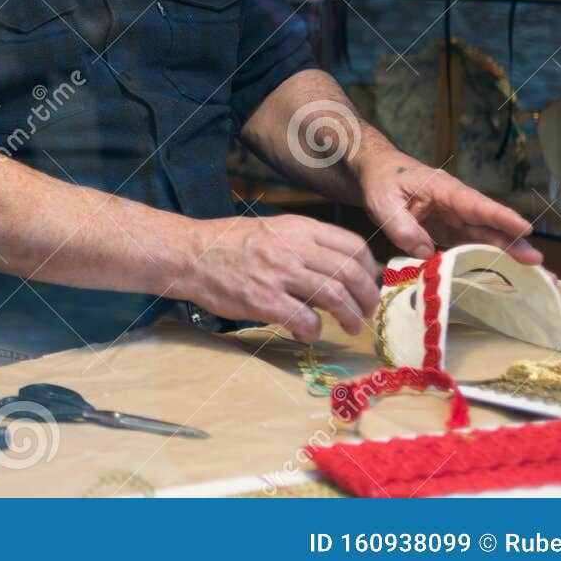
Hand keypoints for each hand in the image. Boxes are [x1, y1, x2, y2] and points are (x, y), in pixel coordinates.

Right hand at [183, 213, 379, 341]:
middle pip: (350, 274)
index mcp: (299, 228)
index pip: (353, 246)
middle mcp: (293, 248)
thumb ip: (305, 244)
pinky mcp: (264, 300)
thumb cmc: (229, 243)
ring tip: (350, 327)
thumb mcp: (273, 229)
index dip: (369, 269)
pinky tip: (308, 333)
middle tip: (366, 311)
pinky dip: (315, 331)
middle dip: (367, 298)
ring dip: (350, 317)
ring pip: (336, 297)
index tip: (367, 284)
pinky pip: (306, 320)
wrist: (191, 254)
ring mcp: (278, 274)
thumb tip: (338, 270)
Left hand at [358, 153, 540, 264]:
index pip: (476, 205)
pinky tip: (506, 276)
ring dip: (509, 256)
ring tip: (537, 275)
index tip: (526, 229)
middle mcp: (456, 204)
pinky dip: (487, 260)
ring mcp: (455, 218)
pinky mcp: (449, 230)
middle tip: (539, 265)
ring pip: (486, 237)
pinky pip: (470, 246)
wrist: (375, 171)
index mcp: (444, 189)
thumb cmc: (381, 180)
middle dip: (516, 244)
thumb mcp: (383, 202)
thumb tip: (426, 255)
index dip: (501, 218)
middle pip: (490, 225)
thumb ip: (403, 227)